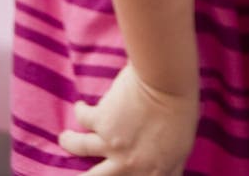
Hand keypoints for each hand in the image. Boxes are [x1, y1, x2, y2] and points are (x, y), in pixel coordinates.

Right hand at [58, 61, 198, 174]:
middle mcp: (131, 166)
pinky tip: (80, 107)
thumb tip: (160, 164)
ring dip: (71, 142)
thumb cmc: (182, 106)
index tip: (115, 174)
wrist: (167, 82)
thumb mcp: (182, 144)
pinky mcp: (101, 123)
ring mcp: (113, 146)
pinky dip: (81, 112)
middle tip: (80, 175)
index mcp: (156, 172)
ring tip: (65, 139)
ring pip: (81, 148)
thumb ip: (169, 160)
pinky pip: (83, 119)